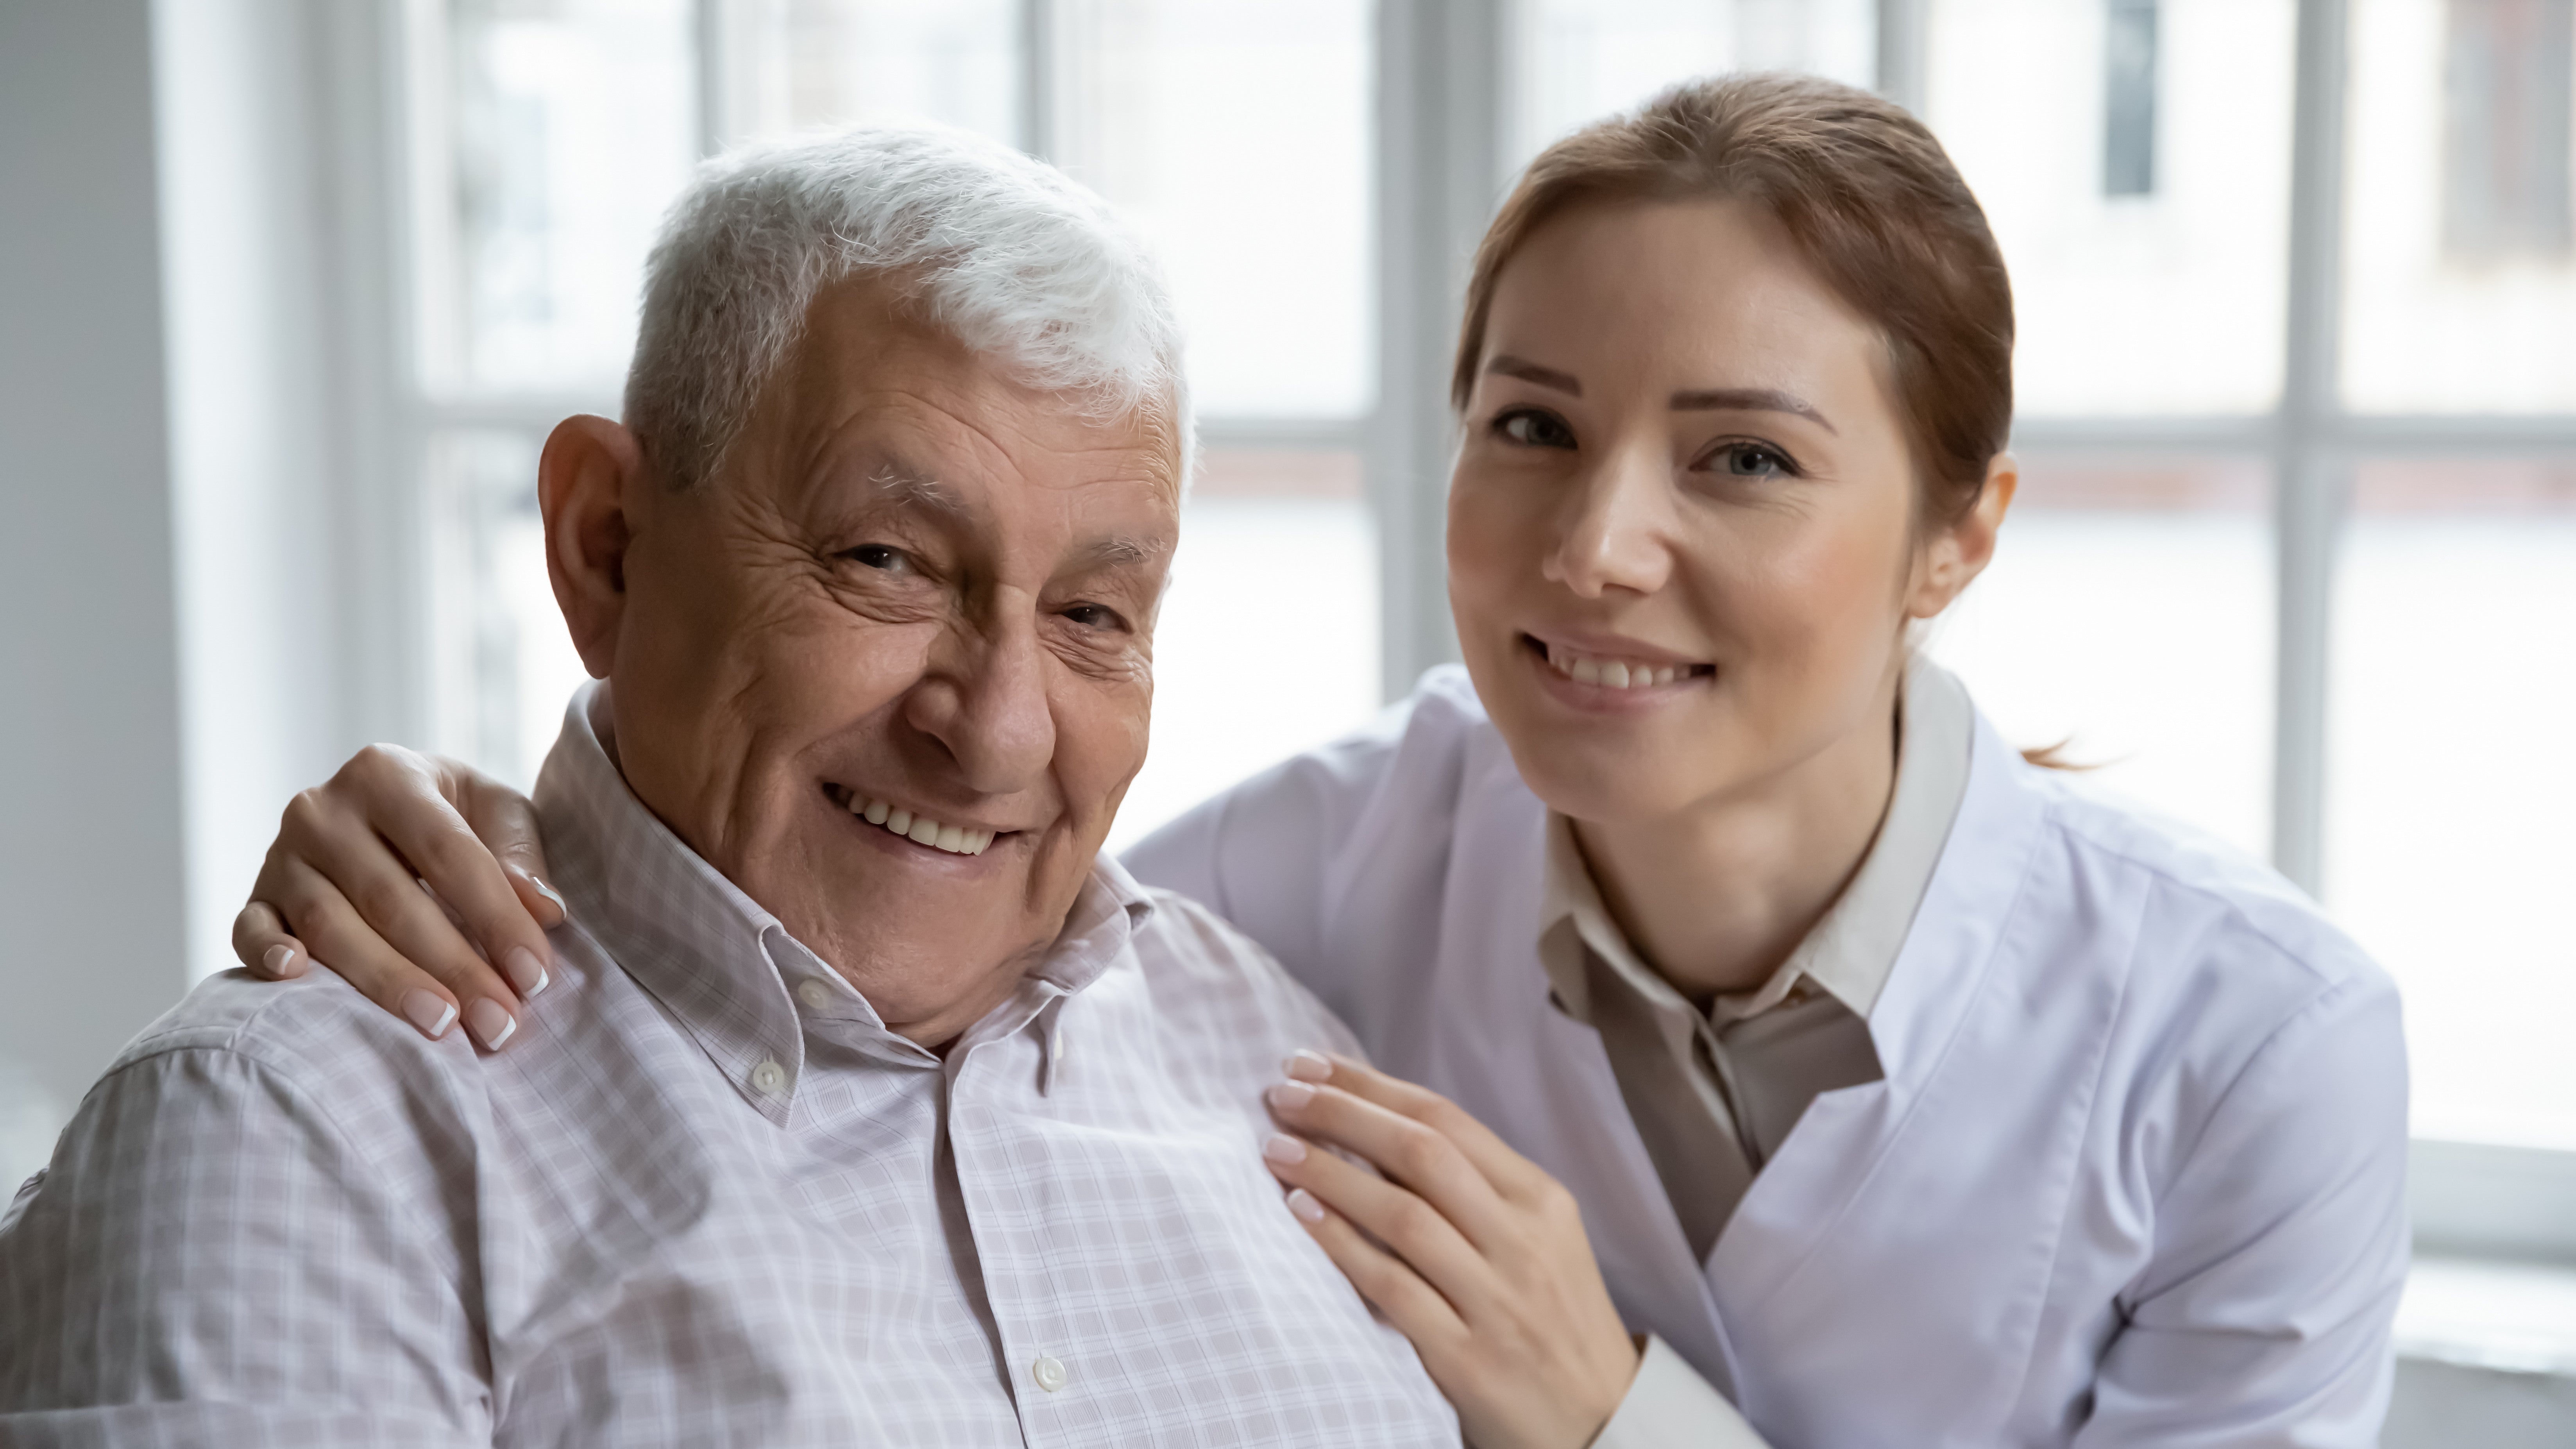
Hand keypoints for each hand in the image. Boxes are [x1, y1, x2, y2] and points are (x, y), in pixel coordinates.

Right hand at [231, 744, 558, 1049]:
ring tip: (441, 1025)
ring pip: (328, 924)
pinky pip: (250, 928)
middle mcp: (324, 809)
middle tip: (498, 1023)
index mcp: (389, 774)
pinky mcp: (257, 896)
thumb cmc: (455, 817)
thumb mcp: (499, 815)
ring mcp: (281, 854)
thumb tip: (545, 911)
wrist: (386, 810)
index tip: (535, 977)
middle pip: (391, 898)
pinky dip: (268, 953)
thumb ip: (522, 856)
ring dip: (385, 980)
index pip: (450, 853)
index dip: (496, 918)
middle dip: (452, 966)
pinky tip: (297, 978)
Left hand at [1260, 1051, 1639, 1448]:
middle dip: (1343, 1114)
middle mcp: (1521, 1242)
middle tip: (1280, 1093)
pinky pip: (1392, 1289)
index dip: (1371, 1086)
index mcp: (1539, 1200)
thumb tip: (1380, 1125)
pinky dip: (1341, 1246)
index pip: (1446, 1120)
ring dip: (1330, 1173)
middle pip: (1421, 1153)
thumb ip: (1475, 1189)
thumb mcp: (1538, 1238)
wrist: (1605, 1421)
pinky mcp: (1468, 1359)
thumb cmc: (1553, 1318)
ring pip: (1402, 1215)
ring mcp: (1496, 1301)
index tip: (1311, 1063)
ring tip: (1276, 1148)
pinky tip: (1300, 1215)